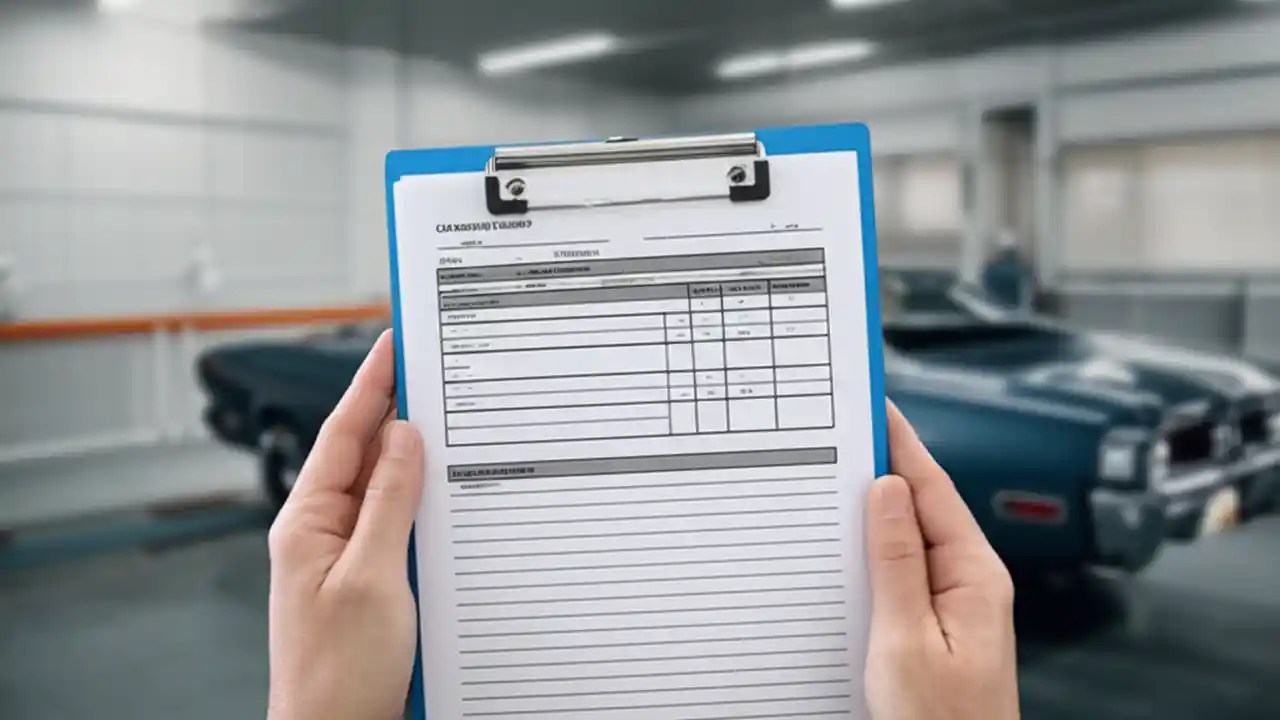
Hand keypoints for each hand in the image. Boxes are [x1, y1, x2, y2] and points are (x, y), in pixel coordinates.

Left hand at [267, 330, 423, 719]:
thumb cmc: (340, 673)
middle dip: (393, 412)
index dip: (370, 386)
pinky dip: (419, 503)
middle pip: (361, 456)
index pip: (342, 435)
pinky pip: (393, 525)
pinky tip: (442, 494)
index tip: (392, 346)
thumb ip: (389, 502)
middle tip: (429, 372)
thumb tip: (403, 438)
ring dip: (410, 458)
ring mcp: (343, 559)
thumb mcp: (373, 576)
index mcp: (307, 522)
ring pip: (381, 490)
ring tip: (443, 421)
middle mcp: (320, 533)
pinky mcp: (367, 583)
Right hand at [864, 402, 1019, 719]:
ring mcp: (955, 605)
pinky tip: (850, 547)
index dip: (901, 443)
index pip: (933, 489)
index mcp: (974, 576)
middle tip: (842, 434)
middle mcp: (970, 583)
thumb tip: (886, 491)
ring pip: (909, 540)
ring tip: (837, 479)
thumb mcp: (906, 640)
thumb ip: (895, 563)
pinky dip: (874, 550)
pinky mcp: (936, 626)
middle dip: (883, 468)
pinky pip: (903, 571)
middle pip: (922, 508)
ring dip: (875, 511)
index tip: (876, 405)